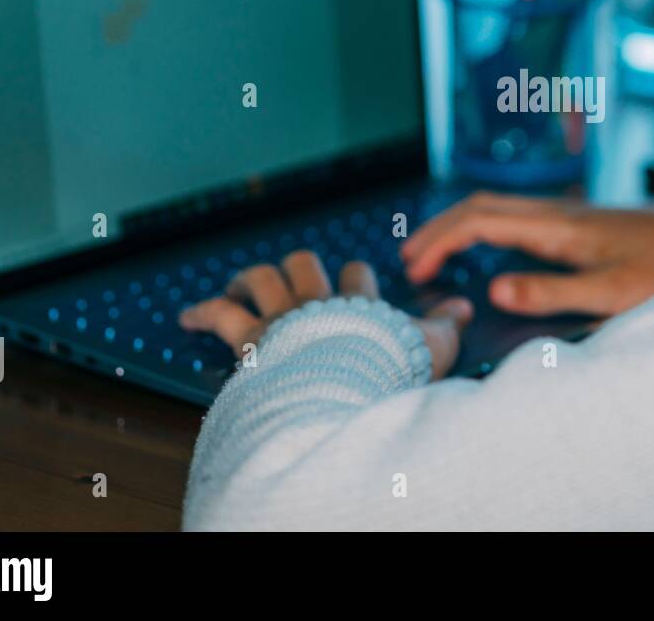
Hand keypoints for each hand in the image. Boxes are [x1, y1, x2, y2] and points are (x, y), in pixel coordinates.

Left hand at [179, 252, 472, 380]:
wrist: (347, 388)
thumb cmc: (389, 370)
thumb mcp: (431, 347)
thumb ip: (447, 324)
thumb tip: (467, 306)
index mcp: (356, 305)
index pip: (354, 276)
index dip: (352, 279)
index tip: (351, 285)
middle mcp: (316, 303)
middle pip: (302, 265)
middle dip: (297, 269)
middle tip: (292, 282)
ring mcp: (281, 318)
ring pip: (261, 278)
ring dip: (249, 279)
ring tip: (241, 285)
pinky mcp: (250, 337)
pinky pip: (219, 315)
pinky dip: (201, 311)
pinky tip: (186, 317)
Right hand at [400, 192, 653, 317]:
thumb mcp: (611, 293)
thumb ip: (551, 293)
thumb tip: (493, 291)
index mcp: (558, 226)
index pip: (479, 221)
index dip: (440, 241)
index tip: (415, 268)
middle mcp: (558, 212)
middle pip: (480, 206)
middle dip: (438, 229)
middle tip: (408, 259)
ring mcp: (568, 213)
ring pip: (497, 207)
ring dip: (459, 225)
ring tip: (434, 252)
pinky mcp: (579, 222)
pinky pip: (516, 215)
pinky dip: (484, 228)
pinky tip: (486, 250)